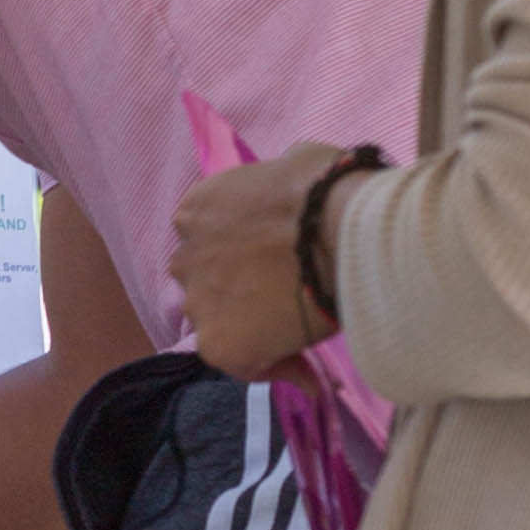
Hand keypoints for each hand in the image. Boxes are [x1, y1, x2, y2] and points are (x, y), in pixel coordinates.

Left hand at [170, 146, 357, 379]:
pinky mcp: (219, 344)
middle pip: (205, 281)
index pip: (207, 239)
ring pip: (220, 323)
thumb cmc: (327, 189)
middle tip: (284, 295)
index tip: (271, 262)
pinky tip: (304, 366)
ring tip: (298, 329)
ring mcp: (199, 303)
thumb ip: (278, 182)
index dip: (239, 253)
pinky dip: (271, 366)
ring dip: (250, 326)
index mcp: (196, 210)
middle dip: (236, 288)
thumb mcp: (294, 163)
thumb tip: (293, 191)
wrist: (343, 230)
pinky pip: (244, 363)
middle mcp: (185, 257)